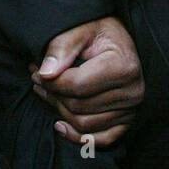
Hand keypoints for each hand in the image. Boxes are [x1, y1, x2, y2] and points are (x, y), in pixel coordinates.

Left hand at [31, 16, 143, 147]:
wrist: (120, 39)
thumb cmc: (100, 32)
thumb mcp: (81, 29)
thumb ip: (62, 47)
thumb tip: (45, 73)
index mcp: (124, 67)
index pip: (76, 85)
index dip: (50, 81)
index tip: (36, 71)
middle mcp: (132, 92)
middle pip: (78, 106)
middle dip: (52, 94)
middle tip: (37, 79)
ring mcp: (132, 109)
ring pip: (84, 124)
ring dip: (59, 111)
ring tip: (46, 92)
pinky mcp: (127, 121)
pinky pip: (101, 139)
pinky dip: (78, 136)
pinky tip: (60, 124)